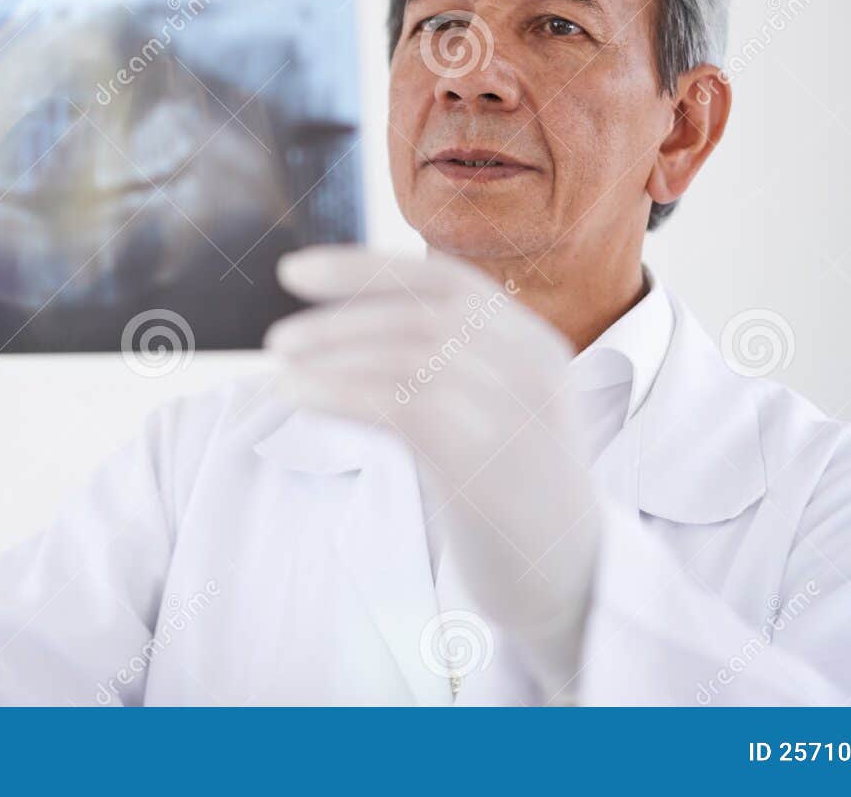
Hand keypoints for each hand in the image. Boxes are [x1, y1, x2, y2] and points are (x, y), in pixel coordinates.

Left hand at [266, 247, 600, 674]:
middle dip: (338, 316)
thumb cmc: (518, 500)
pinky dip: (334, 392)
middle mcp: (530, 365)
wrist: (573, 583)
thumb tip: (352, 333)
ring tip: (277, 374)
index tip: (297, 271)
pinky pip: (396, 403)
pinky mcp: (484, 458)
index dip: (363, 267)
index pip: (443, 280)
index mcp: (534, 344)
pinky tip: (295, 397)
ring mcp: (511, 409)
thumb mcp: (501, 413)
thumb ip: (455, 366)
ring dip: (330, 356)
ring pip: (405, 353)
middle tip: (278, 337)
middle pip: (419, 312)